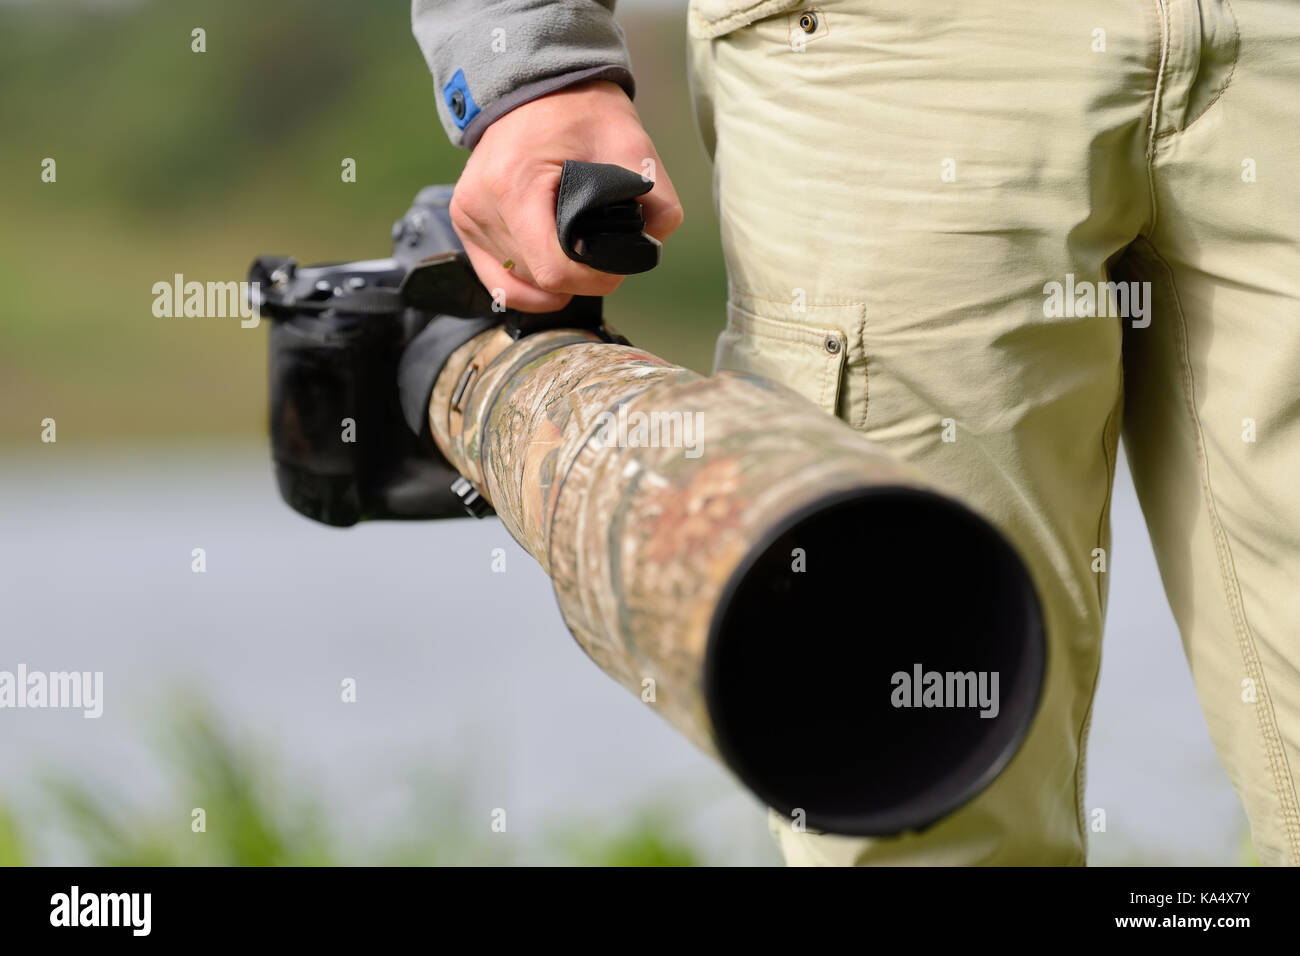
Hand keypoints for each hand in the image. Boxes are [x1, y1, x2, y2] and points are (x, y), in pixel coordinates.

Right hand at [449, 79, 683, 311]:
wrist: (536, 86)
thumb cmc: (582, 112)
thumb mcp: (633, 147)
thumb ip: (658, 202)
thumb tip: (651, 250)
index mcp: (515, 185)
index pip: (553, 270)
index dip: (592, 281)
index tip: (614, 267)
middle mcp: (481, 205)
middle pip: (538, 280)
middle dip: (579, 278)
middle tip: (602, 253)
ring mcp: (467, 215)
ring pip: (519, 282)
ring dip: (554, 281)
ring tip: (577, 251)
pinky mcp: (464, 222)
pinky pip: (496, 279)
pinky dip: (527, 286)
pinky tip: (552, 281)